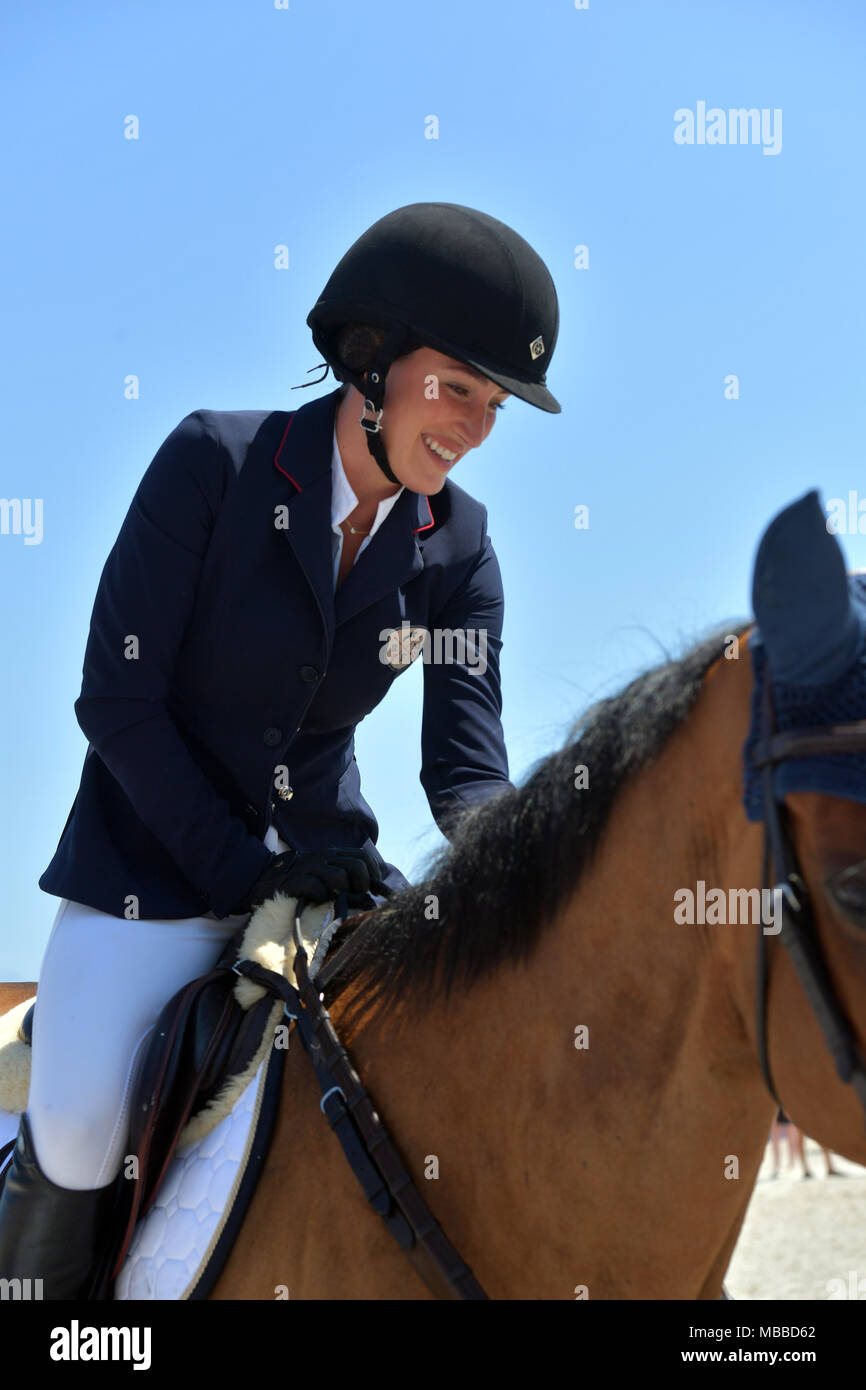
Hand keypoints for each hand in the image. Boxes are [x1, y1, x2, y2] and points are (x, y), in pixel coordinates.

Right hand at [230, 846, 385, 915]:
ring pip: (339, 877)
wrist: (264, 883)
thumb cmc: (301, 883)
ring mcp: (309, 867)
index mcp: (332, 854)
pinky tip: (314, 900)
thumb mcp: (325, 876)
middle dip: (362, 884)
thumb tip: (375, 896)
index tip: (373, 890)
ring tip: (332, 898)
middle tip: (355, 896)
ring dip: (341, 892)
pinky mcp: (295, 881)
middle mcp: (322, 857)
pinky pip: (318, 888)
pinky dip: (321, 897)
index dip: (373, 874)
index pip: (363, 857)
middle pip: (356, 866)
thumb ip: (348, 881)